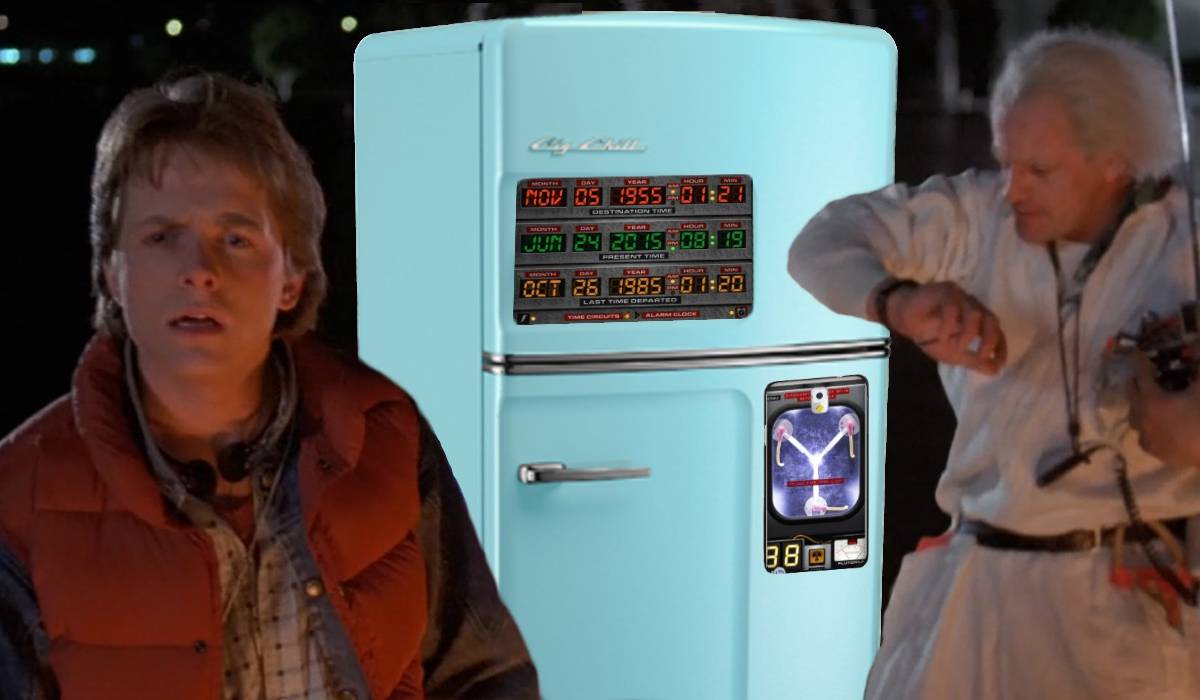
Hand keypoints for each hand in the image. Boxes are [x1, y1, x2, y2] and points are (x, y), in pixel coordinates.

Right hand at [884, 281, 1006, 374]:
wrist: (904, 318)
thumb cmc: (930, 334)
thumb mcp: (953, 353)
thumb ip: (973, 360)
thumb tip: (995, 371)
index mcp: (979, 320)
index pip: (997, 331)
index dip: (1001, 347)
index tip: (998, 363)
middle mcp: (973, 306)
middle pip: (991, 319)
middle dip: (989, 340)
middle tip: (981, 356)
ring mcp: (960, 297)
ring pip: (974, 312)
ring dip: (968, 333)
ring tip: (958, 347)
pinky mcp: (944, 291)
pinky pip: (952, 305)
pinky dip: (949, 324)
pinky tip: (942, 337)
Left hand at [1128, 354, 1199, 465]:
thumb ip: (1199, 365)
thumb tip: (1197, 343)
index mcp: (1152, 400)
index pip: (1142, 375)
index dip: (1141, 362)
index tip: (1137, 353)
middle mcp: (1143, 418)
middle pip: (1132, 396)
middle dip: (1136, 383)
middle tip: (1141, 376)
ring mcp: (1147, 437)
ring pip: (1134, 418)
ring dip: (1138, 405)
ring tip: (1145, 399)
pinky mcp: (1155, 452)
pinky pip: (1143, 436)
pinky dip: (1146, 426)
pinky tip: (1153, 425)